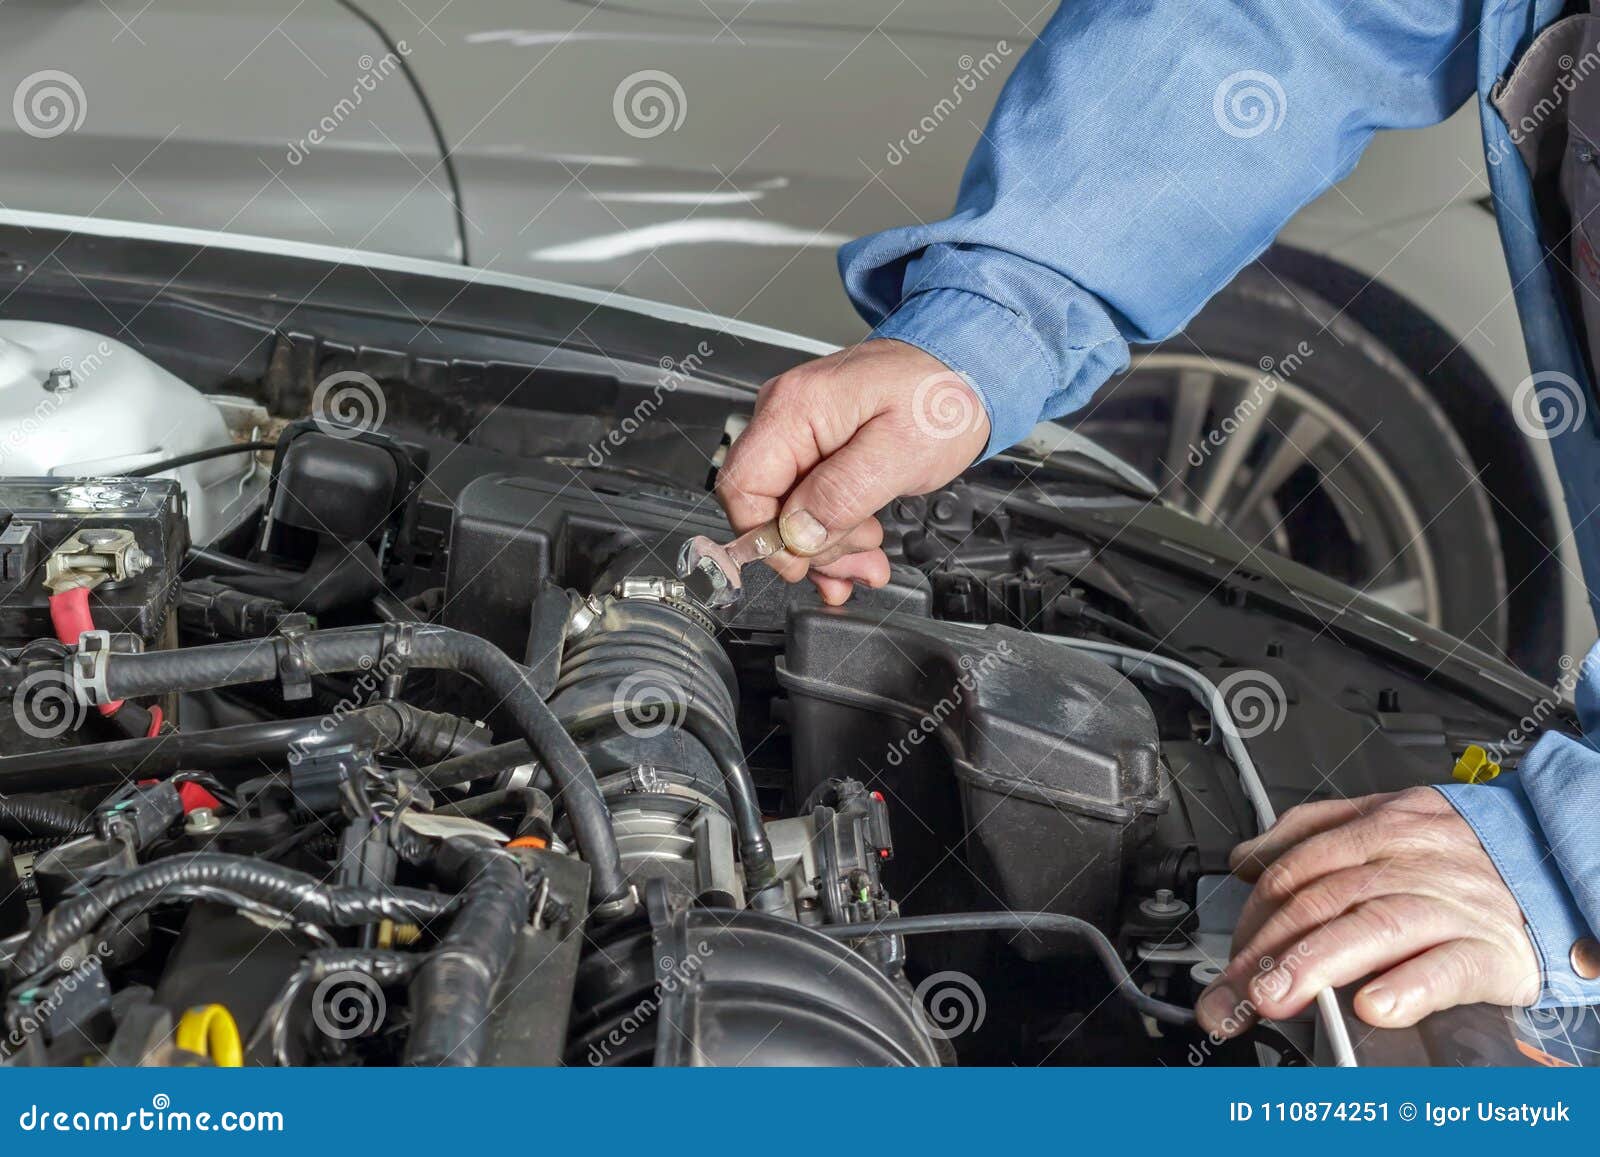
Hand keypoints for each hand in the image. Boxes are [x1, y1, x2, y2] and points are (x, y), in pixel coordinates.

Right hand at [716, 339, 990, 603]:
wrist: (964, 370)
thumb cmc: (940, 397)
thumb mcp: (900, 454)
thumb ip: (842, 494)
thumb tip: (796, 534)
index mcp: (796, 408)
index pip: (741, 485)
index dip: (766, 536)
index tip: (803, 563)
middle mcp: (786, 415)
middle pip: (764, 504)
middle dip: (810, 545)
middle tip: (860, 553)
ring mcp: (799, 431)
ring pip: (788, 511)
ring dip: (827, 546)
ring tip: (870, 553)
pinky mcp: (816, 447)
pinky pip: (807, 500)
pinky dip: (831, 533)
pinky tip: (857, 549)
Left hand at [1195, 787, 1539, 1036]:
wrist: (1554, 864)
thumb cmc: (1463, 853)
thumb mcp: (1389, 819)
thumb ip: (1313, 833)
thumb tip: (1246, 858)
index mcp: (1378, 828)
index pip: (1295, 870)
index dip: (1250, 917)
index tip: (1224, 961)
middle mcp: (1409, 861)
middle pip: (1321, 901)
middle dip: (1265, 952)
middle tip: (1232, 994)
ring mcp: (1449, 904)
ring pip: (1371, 927)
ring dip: (1314, 965)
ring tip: (1274, 997)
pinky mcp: (1491, 949)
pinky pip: (1446, 967)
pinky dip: (1407, 988)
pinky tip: (1372, 1006)